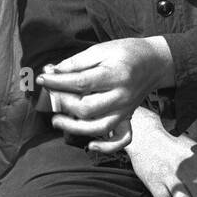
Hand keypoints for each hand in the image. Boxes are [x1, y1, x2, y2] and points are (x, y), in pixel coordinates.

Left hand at [38, 36, 174, 141]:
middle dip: (62, 104)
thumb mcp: (101, 49)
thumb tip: (52, 71)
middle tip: (50, 96)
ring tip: (56, 120)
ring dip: (74, 128)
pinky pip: (121, 139)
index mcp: (115, 75)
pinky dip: (107, 146)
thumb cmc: (125, 53)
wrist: (154, 62)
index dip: (57, 82)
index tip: (42, 78)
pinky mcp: (127, 118)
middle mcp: (121, 96)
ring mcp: (125, 110)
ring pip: (98, 127)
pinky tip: (90, 145)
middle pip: (86, 108)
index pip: (80, 83)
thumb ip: (76, 62)